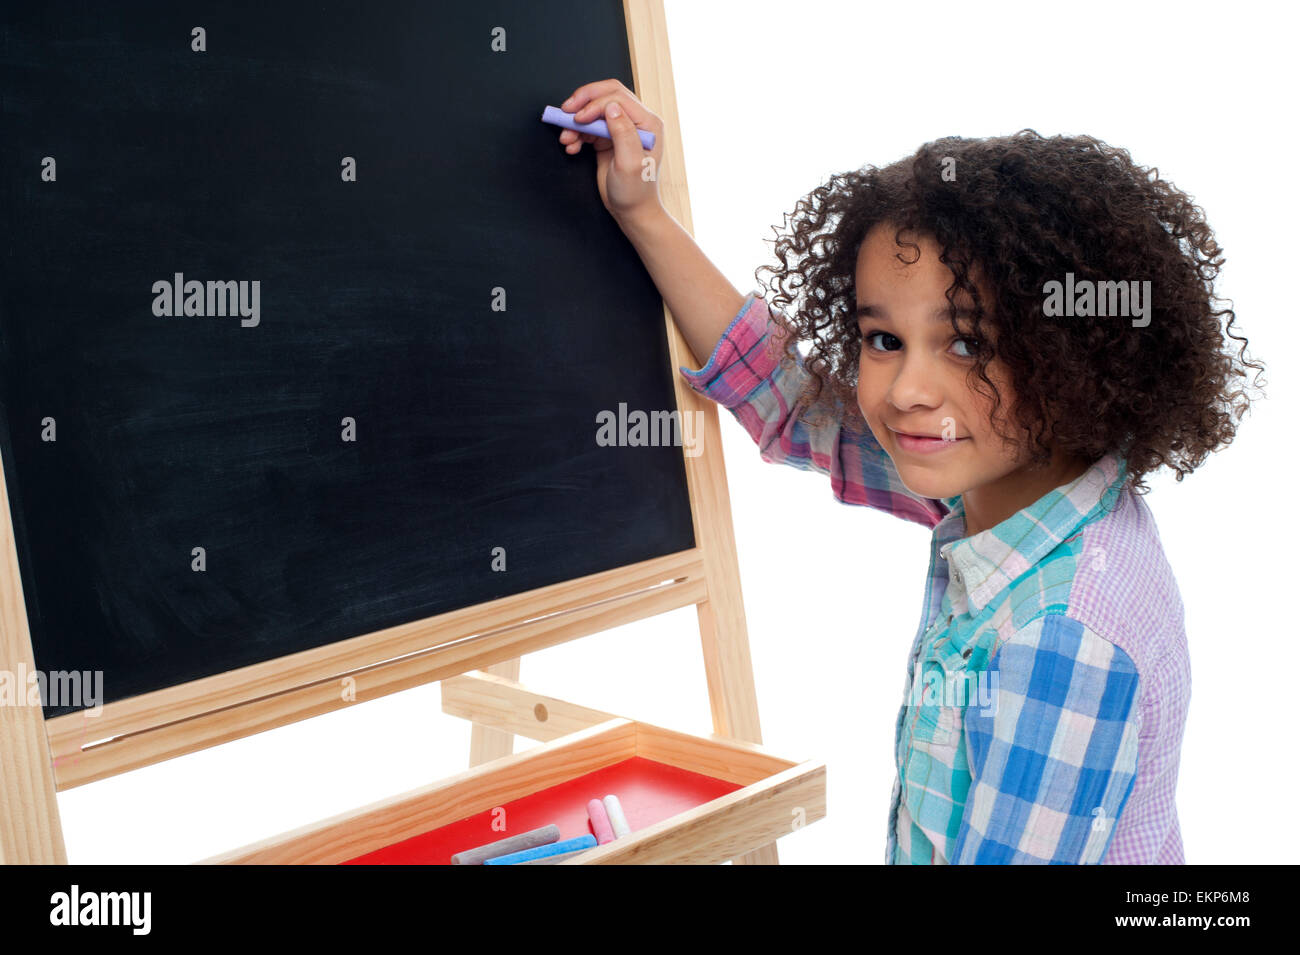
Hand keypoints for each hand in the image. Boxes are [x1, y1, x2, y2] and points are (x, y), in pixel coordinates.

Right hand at [556, 79, 665, 224]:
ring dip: (576, 122)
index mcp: (647, 123)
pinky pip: (588, 127)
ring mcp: (621, 128)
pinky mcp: (608, 138)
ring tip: (566, 139)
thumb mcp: (630, 164)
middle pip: (605, 96)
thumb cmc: (635, 192)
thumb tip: (611, 107)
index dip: (594, 103)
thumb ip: (623, 133)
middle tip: (564, 113)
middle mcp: (636, 121)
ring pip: (593, 112)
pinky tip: (571, 146)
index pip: (617, 97)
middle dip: (582, 103)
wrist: (631, 211)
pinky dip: (576, 133)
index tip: (578, 119)